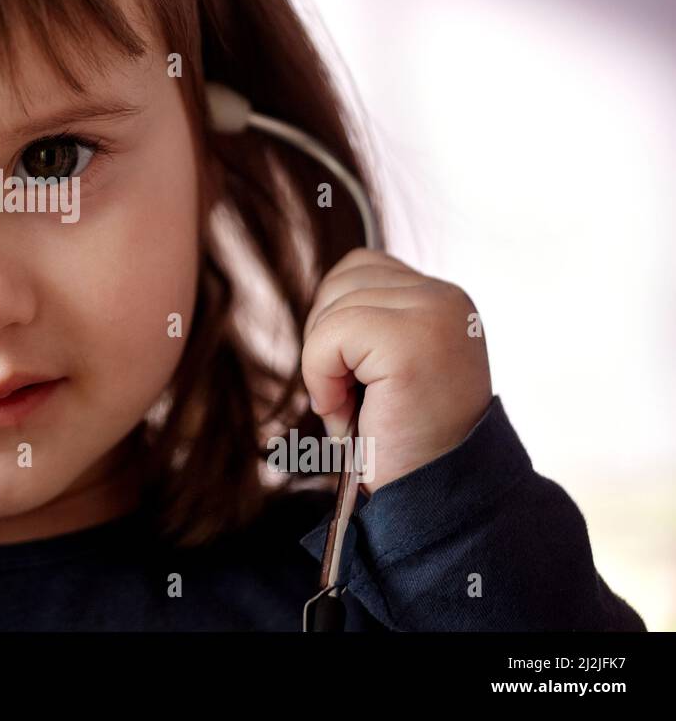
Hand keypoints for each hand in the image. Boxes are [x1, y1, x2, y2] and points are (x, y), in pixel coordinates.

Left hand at [301, 247, 492, 494]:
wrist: (434, 499)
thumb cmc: (402, 440)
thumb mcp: (387, 365)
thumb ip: (369, 321)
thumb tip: (321, 301)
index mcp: (443, 300)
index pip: (360, 269)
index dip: (339, 324)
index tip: (363, 377)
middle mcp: (446, 298)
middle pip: (340, 282)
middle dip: (328, 342)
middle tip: (358, 398)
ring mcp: (433, 314)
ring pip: (332, 308)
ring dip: (326, 366)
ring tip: (359, 408)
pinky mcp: (410, 341)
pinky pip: (329, 336)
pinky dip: (322, 377)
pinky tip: (349, 412)